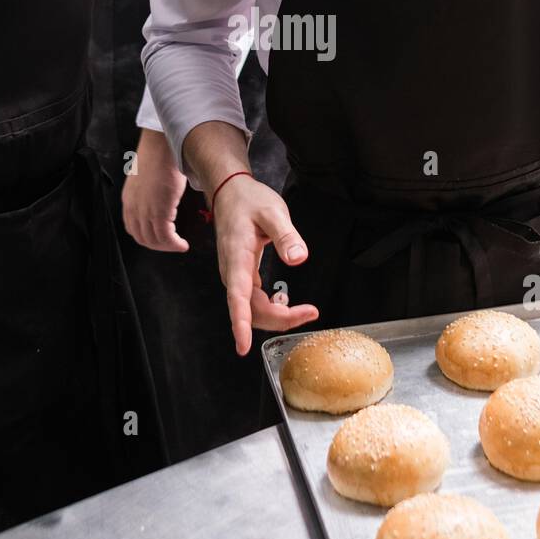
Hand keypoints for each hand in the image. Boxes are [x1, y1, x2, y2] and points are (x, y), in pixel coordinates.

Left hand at [121, 130, 188, 251]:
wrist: (162, 146)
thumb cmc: (158, 157)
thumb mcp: (147, 180)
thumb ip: (150, 195)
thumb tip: (163, 203)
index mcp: (129, 201)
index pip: (133, 229)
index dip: (147, 238)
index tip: (160, 239)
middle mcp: (133, 208)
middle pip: (143, 238)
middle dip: (159, 246)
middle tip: (172, 245)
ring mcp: (145, 211)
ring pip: (155, 240)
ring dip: (168, 247)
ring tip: (180, 245)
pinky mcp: (159, 211)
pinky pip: (166, 236)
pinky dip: (174, 244)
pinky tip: (182, 243)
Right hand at [212, 173, 317, 354]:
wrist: (230, 193)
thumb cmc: (249, 201)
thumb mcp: (273, 212)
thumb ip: (286, 235)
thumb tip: (298, 258)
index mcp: (237, 257)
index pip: (237, 297)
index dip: (240, 323)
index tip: (243, 345)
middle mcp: (232, 272)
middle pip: (250, 310)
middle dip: (279, 320)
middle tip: (310, 312)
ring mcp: (234, 276)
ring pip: (251, 309)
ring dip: (276, 316)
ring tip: (304, 310)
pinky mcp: (240, 276)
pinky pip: (252, 301)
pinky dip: (270, 308)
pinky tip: (284, 302)